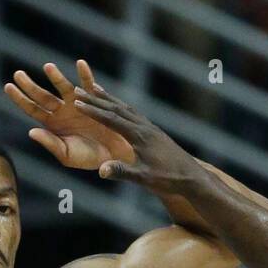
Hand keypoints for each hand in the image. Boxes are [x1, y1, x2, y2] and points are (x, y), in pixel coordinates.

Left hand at [4, 60, 134, 172]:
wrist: (112, 155)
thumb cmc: (87, 158)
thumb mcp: (66, 154)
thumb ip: (49, 143)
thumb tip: (31, 131)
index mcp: (52, 124)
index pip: (32, 109)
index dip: (20, 98)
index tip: (8, 86)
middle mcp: (62, 111)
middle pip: (42, 96)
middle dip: (30, 85)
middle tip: (17, 74)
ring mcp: (78, 104)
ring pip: (63, 87)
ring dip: (56, 77)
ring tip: (48, 67)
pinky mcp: (94, 101)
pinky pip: (89, 85)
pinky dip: (86, 75)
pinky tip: (81, 64)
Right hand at [70, 83, 204, 193]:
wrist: (191, 176)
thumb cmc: (168, 178)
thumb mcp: (143, 178)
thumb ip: (122, 172)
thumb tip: (101, 170)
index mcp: (140, 135)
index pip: (112, 119)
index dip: (93, 110)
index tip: (77, 102)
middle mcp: (145, 126)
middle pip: (116, 108)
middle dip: (96, 99)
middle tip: (78, 90)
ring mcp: (150, 127)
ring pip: (125, 107)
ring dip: (107, 98)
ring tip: (93, 88)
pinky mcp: (153, 131)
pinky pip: (133, 114)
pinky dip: (120, 107)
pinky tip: (116, 107)